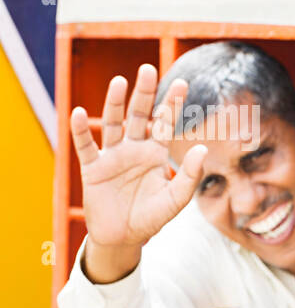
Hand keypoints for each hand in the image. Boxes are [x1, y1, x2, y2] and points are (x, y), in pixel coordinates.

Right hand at [71, 64, 206, 253]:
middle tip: (147, 69)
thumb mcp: (176, 199)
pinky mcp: (93, 168)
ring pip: (112, 124)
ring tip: (119, 81)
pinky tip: (79, 113)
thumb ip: (190, 175)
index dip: (172, 103)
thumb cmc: (152, 217)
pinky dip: (81, 130)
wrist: (124, 238)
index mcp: (156, 153)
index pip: (165, 123)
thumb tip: (202, 148)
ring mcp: (112, 156)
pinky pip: (86, 146)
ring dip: (114, 103)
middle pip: (138, 115)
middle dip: (143, 93)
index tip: (182, 81)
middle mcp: (134, 148)